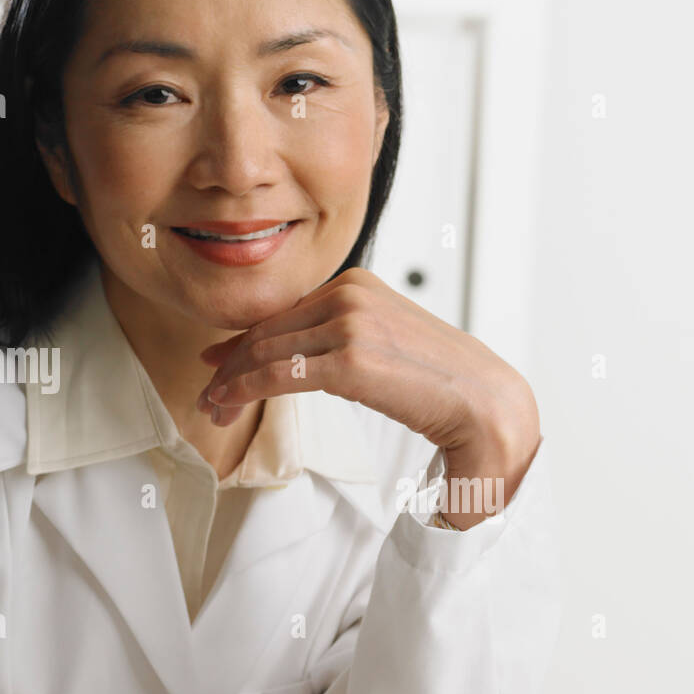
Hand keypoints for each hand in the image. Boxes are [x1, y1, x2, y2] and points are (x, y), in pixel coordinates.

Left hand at [196, 268, 540, 527]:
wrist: (486, 405)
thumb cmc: (443, 384)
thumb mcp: (386, 345)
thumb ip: (344, 340)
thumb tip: (303, 356)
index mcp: (358, 285)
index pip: (284, 313)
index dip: (242, 340)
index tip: (217, 363)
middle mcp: (351, 295)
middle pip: (268, 330)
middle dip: (229, 365)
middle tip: (208, 393)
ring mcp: (350, 325)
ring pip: (267, 352)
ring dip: (230, 383)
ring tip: (213, 409)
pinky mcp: (351, 361)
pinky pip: (280, 374)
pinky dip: (245, 389)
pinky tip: (230, 405)